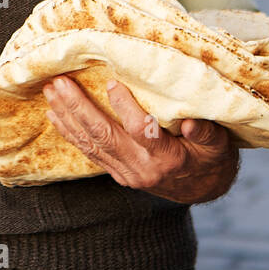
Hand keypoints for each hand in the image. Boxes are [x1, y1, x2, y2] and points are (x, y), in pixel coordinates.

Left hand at [43, 75, 238, 204]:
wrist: (202, 187)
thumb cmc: (211, 157)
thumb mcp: (217, 144)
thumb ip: (205, 132)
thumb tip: (189, 122)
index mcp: (168, 158)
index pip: (141, 131)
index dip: (125, 107)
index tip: (111, 81)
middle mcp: (142, 169)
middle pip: (104, 136)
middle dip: (78, 107)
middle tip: (60, 82)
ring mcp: (126, 174)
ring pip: (90, 144)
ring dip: (67, 116)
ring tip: (51, 91)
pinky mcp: (117, 173)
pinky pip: (89, 152)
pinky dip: (70, 132)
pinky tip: (55, 114)